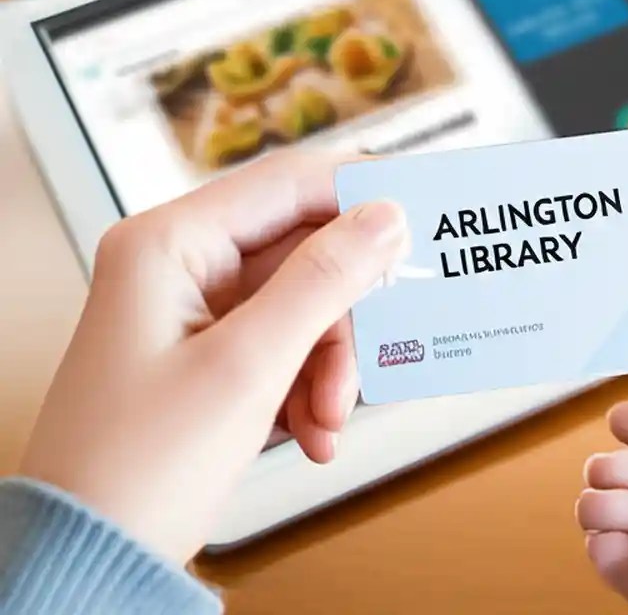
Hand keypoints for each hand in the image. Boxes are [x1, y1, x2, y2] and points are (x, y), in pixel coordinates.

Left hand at [18, 152, 407, 562]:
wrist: (97, 553)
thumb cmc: (138, 467)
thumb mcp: (250, 366)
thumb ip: (323, 281)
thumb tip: (385, 218)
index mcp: (168, 245)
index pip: (288, 184)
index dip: (362, 196)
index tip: (422, 218)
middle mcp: (179, 266)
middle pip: (305, 253)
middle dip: (343, 316)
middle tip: (377, 351)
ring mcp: (193, 311)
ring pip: (304, 306)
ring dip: (330, 364)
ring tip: (326, 418)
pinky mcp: (209, 353)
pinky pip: (285, 346)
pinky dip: (309, 387)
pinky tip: (311, 431)